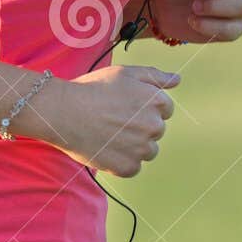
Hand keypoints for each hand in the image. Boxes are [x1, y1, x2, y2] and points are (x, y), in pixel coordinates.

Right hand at [42, 66, 178, 177]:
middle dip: (140, 126)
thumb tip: (177, 80)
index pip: (165, 109)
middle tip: (114, 119)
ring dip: (134, 145)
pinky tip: (106, 147)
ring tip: (110, 134)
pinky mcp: (128, 167)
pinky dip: (122, 161)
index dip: (144, 107)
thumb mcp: (125, 73)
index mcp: (157, 101)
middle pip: (156, 130)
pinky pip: (133, 167)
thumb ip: (155, 76)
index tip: (125, 106)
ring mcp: (142, 149)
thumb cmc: (93, 89)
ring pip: (147, 150)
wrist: (64, 112)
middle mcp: (154, 125)